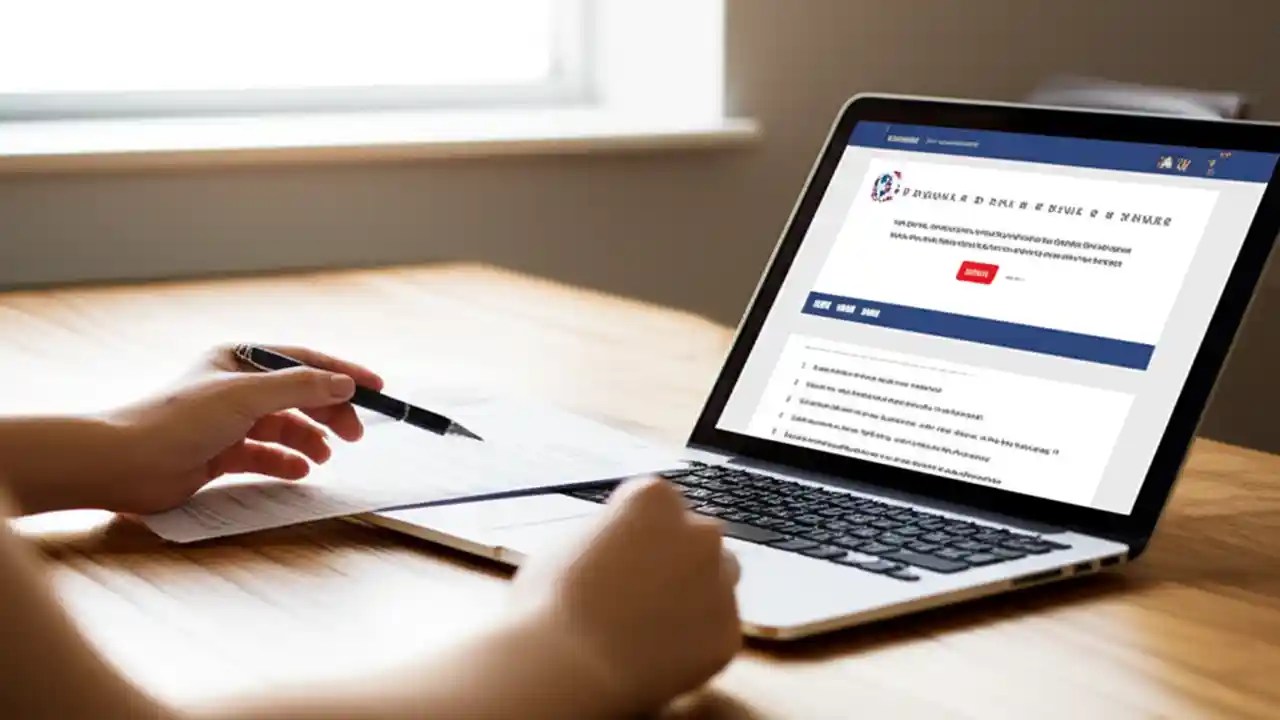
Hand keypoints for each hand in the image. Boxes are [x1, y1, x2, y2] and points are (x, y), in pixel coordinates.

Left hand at [99, 344, 383, 513]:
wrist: (124, 463)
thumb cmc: (176, 421)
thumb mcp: (246, 396)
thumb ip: (300, 387)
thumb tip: (345, 383)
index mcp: (238, 359)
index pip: (303, 361)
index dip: (341, 373)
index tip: (376, 387)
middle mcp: (234, 387)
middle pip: (298, 396)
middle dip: (329, 412)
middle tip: (355, 434)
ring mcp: (228, 422)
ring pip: (285, 427)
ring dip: (310, 440)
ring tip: (326, 456)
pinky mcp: (220, 454)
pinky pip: (265, 455)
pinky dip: (286, 461)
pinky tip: (300, 471)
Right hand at [510, 477, 741, 714]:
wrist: (567, 671)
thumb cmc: (550, 605)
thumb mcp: (567, 545)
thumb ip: (607, 535)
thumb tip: (615, 545)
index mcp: (654, 499)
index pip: (658, 502)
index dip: (636, 530)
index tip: (620, 552)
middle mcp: (699, 533)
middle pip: (697, 537)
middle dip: (676, 557)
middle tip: (640, 590)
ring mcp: (720, 584)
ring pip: (719, 581)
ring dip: (695, 594)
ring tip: (650, 625)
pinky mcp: (727, 634)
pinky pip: (716, 631)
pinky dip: (696, 642)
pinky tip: (658, 655)